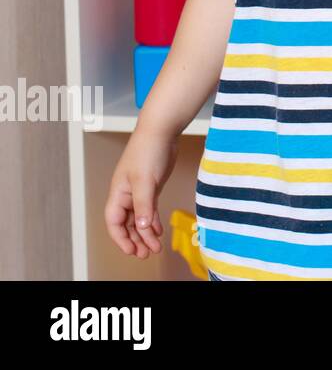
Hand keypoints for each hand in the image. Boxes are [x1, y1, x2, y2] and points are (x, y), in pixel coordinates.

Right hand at [105, 128, 178, 259]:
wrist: (162, 132)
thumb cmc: (148, 151)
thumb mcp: (146, 181)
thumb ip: (144, 205)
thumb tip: (142, 228)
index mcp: (118, 193)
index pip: (114, 222)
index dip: (121, 238)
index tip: (131, 251)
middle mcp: (126, 194)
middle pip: (127, 224)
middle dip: (135, 240)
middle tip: (145, 254)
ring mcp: (139, 191)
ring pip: (139, 218)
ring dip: (146, 233)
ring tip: (154, 248)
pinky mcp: (152, 187)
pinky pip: (149, 210)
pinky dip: (153, 221)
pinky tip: (158, 231)